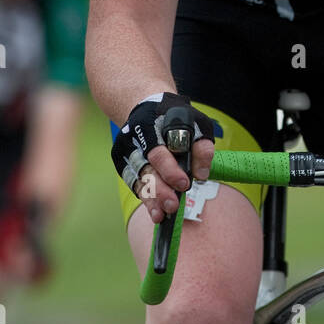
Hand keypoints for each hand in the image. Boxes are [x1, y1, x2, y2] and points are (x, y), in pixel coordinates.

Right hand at [111, 94, 220, 224]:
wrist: (148, 107)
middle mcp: (135, 139)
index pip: (159, 152)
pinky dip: (145, 198)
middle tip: (173, 205)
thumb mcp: (197, 124)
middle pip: (146, 168)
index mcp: (153, 126)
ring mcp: (126, 151)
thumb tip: (202, 175)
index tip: (185, 184)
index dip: (170, 170)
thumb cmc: (178, 118)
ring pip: (137, 179)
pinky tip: (155, 212)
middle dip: (159, 189)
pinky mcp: (121, 162)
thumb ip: (202, 147)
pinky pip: (133, 183)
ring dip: (150, 199)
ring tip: (161, 215)